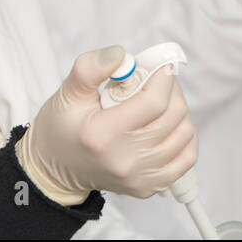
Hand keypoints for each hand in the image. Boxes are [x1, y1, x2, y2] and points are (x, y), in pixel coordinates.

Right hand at [16, 46, 198, 203]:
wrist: (54, 170)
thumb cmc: (61, 129)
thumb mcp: (68, 93)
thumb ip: (90, 68)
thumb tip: (120, 54)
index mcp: (102, 136)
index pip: (154, 102)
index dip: (163, 77)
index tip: (160, 64)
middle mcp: (124, 161)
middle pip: (173, 115)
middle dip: (171, 88)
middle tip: (158, 79)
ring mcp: (139, 177)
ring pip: (185, 133)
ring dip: (179, 110)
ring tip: (161, 102)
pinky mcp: (148, 187)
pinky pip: (187, 157)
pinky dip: (184, 137)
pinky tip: (168, 126)